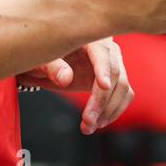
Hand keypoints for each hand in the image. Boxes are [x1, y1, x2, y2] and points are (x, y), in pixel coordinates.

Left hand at [15, 38, 133, 133]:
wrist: (47, 65)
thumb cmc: (43, 58)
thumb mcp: (41, 61)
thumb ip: (52, 67)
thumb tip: (65, 78)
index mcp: (88, 38)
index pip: (101, 53)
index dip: (103, 69)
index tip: (104, 86)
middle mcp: (106, 48)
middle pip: (114, 73)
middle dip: (102, 100)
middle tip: (88, 121)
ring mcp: (113, 63)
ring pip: (122, 87)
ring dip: (109, 110)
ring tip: (88, 127)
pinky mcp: (115, 79)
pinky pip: (124, 95)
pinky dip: (114, 111)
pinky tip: (98, 123)